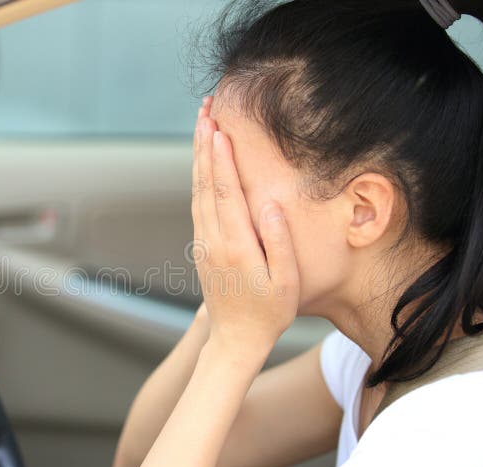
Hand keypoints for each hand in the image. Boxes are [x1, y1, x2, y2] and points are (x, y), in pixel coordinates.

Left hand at [191, 97, 299, 362]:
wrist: (235, 340)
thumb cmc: (268, 313)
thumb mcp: (286, 282)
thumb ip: (279, 241)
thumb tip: (270, 203)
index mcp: (236, 246)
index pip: (226, 193)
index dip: (222, 159)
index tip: (219, 129)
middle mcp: (213, 240)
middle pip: (205, 184)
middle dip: (204, 145)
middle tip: (205, 110)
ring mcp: (203, 243)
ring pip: (197, 191)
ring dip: (198, 156)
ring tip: (202, 124)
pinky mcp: (202, 246)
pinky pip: (197, 204)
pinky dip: (198, 177)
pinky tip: (203, 162)